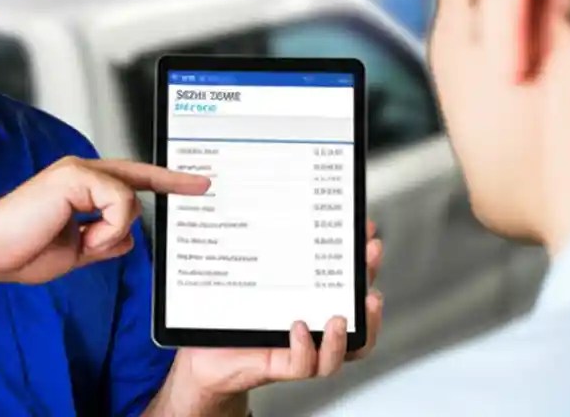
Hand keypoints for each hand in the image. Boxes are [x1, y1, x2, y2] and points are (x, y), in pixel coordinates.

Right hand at [0, 156, 209, 284]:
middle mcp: (80, 172)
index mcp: (80, 187)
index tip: (192, 184)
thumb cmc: (21, 251)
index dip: (162, 181)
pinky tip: (84, 239)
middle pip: (138, 175)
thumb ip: (103, 241)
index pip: (129, 180)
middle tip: (203, 185)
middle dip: (173, 181)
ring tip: (85, 245)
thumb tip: (128, 237)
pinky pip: (117, 203)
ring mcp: (77, 170)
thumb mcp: (76, 251)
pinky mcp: (74, 176)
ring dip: (112, 232)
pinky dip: (107, 229)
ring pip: (128, 198)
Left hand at [170, 221, 384, 409]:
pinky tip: (300, 328)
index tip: (367, 231)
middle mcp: (313, 329)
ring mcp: (299, 349)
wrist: (199, 356)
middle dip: (370, 287)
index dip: (364, 260)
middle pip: (358, 316)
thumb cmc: (226, 316)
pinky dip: (306, 349)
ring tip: (341, 316)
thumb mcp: (245, 277)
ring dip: (348, 334)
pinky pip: (303, 365)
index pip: (348, 284)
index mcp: (310, 304)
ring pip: (342, 352)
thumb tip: (269, 203)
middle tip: (369, 257)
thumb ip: (261, 251)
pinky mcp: (278, 366)